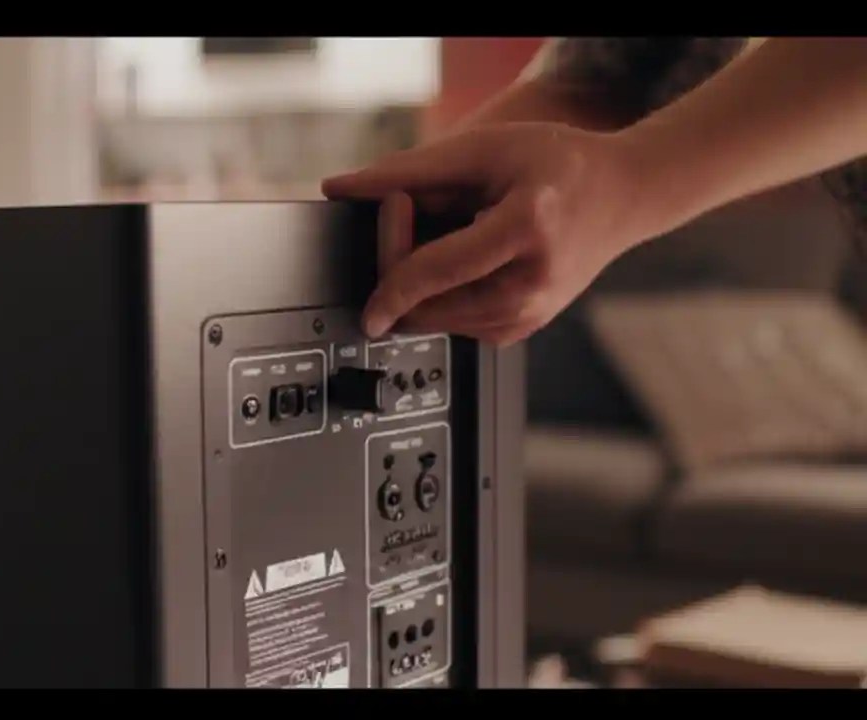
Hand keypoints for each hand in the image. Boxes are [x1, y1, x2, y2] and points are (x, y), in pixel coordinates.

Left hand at [323, 122, 649, 345]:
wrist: (622, 197)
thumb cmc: (561, 167)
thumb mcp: (486, 149)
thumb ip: (409, 171)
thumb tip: (340, 188)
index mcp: (526, 234)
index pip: (435, 273)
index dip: (386, 272)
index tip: (363, 253)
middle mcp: (528, 288)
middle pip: (423, 304)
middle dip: (395, 264)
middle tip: (405, 208)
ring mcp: (524, 317)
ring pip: (429, 320)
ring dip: (414, 282)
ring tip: (440, 228)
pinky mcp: (515, 331)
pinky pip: (449, 322)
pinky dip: (436, 294)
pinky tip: (458, 256)